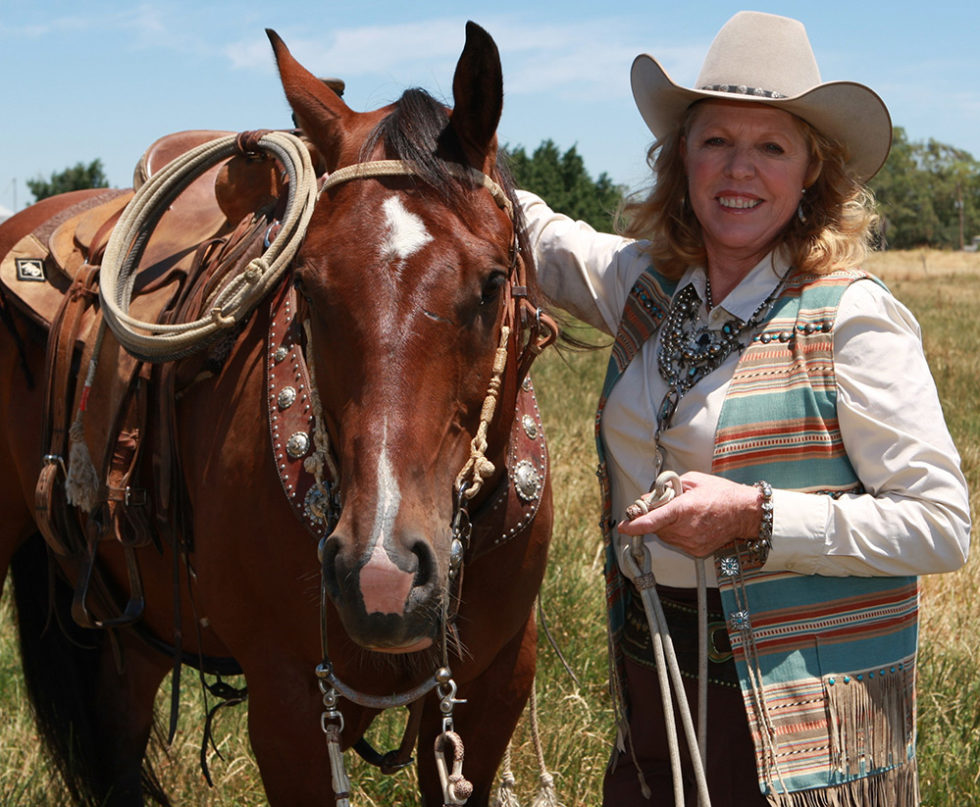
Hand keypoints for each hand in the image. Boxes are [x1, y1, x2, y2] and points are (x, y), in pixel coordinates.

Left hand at [617, 471, 762, 557]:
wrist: (745, 513)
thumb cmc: (721, 494)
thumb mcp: (692, 481)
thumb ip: (666, 489)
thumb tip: (647, 498)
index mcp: (684, 509)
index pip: (653, 520)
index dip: (635, 525)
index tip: (623, 526)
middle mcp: (687, 529)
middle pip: (656, 527)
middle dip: (654, 517)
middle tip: (664, 505)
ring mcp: (692, 543)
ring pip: (665, 536)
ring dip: (666, 525)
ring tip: (683, 513)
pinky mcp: (697, 551)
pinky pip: (678, 542)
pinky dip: (678, 533)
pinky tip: (691, 523)